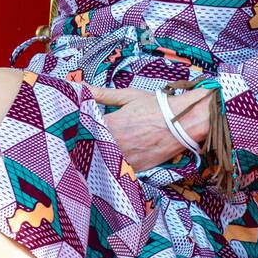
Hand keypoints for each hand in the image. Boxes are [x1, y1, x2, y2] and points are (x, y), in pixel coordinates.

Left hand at [87, 85, 211, 172]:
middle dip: (84, 144)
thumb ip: (101, 94)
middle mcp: (114, 144)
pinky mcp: (136, 169)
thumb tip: (80, 87)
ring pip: (102, 162)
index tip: (73, 128)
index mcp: (109, 125)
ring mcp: (125, 159)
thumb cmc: (156, 107)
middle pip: (90, 149)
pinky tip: (111, 161)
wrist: (183, 123)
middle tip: (80, 142)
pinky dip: (113, 166)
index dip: (77, 129)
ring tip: (94, 152)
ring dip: (98, 157)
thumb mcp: (128, 96)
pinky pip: (118, 170)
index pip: (82, 130)